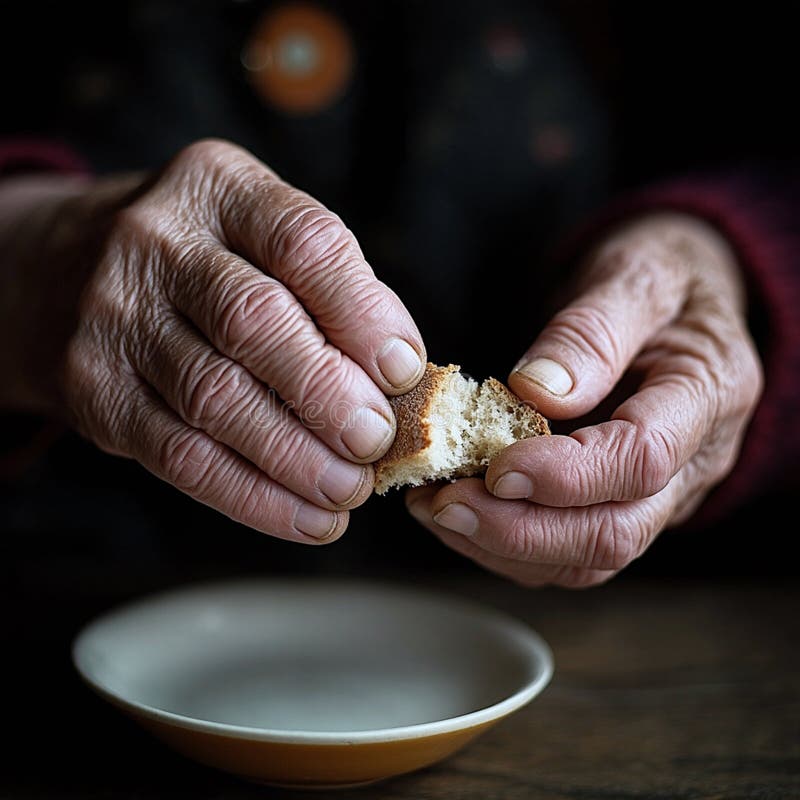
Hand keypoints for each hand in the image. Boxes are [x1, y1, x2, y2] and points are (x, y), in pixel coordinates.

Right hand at [0, 139, 424, 542]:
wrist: (65, 273)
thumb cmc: (205, 263)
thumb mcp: (259, 240)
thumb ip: (332, 292)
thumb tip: (400, 376)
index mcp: (220, 188)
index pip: (303, 242)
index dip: (362, 312)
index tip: (404, 370)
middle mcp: (157, 242)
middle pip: (253, 321)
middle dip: (326, 392)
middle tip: (375, 440)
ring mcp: (115, 316)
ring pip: (216, 398)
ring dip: (295, 458)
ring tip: (349, 489)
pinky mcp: (94, 389)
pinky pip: (181, 456)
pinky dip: (253, 497)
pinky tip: (307, 517)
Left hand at [406, 213, 761, 585]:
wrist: (678, 305)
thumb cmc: (662, 280)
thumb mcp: (636, 275)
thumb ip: (591, 332)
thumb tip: (536, 391)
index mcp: (707, 393)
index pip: (643, 458)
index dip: (566, 474)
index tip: (496, 466)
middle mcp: (692, 462)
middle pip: (614, 532)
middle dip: (520, 530)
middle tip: (444, 503)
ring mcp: (659, 494)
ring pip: (586, 559)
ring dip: (502, 546)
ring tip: (435, 508)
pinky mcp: (620, 505)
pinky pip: (567, 552)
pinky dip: (505, 546)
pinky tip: (457, 514)